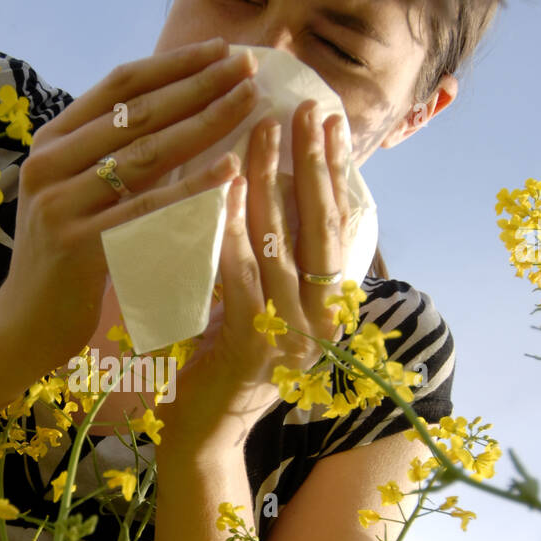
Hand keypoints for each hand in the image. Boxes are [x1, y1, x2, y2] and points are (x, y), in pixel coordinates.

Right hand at [0, 39, 260, 375]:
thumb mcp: (78, 193)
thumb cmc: (66, 258)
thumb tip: (181, 109)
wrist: (25, 324)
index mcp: (51, 141)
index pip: (119, 85)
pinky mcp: (78, 244)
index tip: (222, 50)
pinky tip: (230, 169)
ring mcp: (60, 203)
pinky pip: (147, 210)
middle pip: (137, 112)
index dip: (174, 64)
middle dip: (199, 85)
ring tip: (249, 103)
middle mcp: (49, 163)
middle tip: (249, 68)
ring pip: (145, 154)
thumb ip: (112, 155)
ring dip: (204, 123)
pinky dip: (192, 187)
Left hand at [158, 99, 353, 451]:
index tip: (328, 118)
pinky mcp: (255, 346)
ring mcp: (294, 335)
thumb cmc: (221, 362)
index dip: (335, 171)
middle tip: (305, 107)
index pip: (340, 225)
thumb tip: (272, 186)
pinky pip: (243, 273)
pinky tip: (219, 189)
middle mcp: (323, 321)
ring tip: (261, 130)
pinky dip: (231, 228)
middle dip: (314, 162)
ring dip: (271, 181)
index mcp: (329, 307)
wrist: (200, 434)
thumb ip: (273, 257)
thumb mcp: (256, 302)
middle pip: (322, 226)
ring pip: (283, 242)